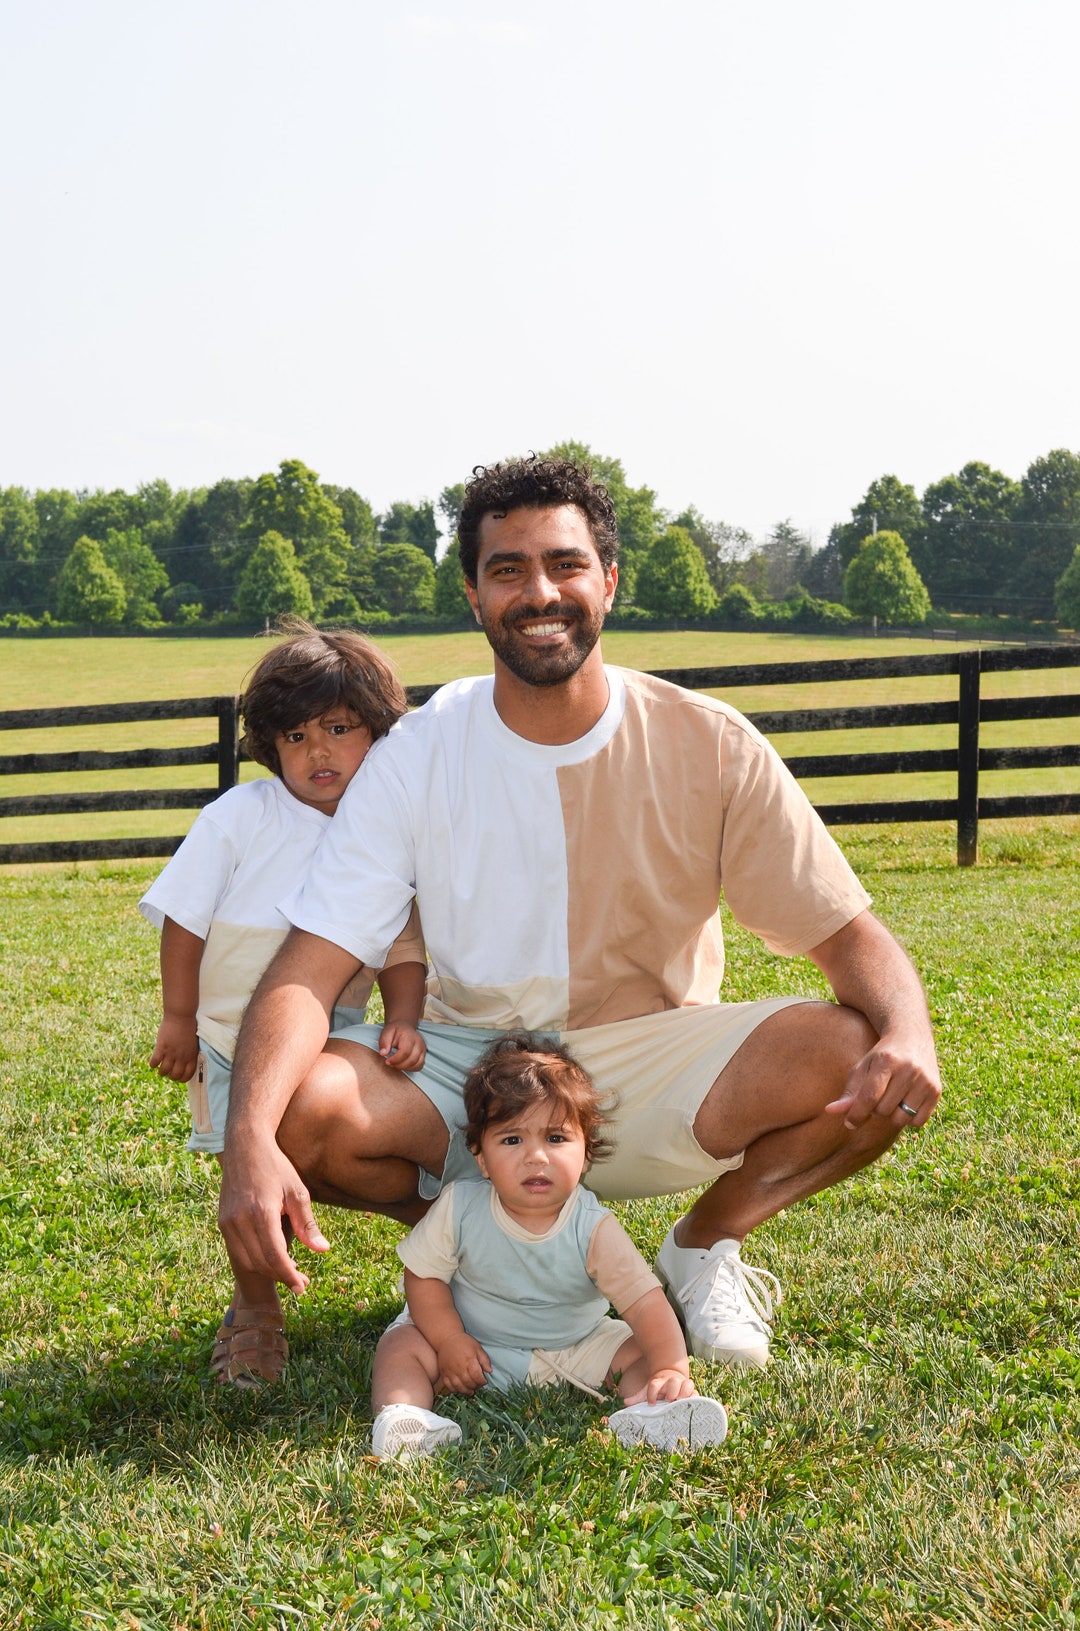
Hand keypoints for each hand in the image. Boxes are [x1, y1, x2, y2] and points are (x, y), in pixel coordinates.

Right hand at [149, 1018, 198, 1082]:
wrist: (181, 1015)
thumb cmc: (188, 1027)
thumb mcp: (193, 1042)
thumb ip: (189, 1053)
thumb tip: (185, 1063)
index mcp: (191, 1056)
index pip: (187, 1075)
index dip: (182, 1079)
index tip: (178, 1078)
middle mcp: (182, 1057)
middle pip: (175, 1075)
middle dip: (171, 1076)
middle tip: (168, 1073)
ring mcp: (171, 1052)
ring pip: (164, 1071)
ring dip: (161, 1072)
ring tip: (160, 1069)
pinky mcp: (162, 1047)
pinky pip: (155, 1061)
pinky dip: (153, 1064)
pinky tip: (153, 1063)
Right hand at [217, 1138, 329, 1295]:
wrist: (245, 1147)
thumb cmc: (276, 1167)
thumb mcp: (298, 1192)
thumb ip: (307, 1224)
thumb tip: (323, 1250)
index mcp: (261, 1212)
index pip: (274, 1256)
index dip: (288, 1275)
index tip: (302, 1287)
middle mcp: (239, 1220)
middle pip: (260, 1262)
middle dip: (281, 1276)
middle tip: (301, 1282)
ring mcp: (227, 1222)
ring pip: (247, 1260)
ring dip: (268, 1271)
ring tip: (289, 1271)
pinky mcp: (222, 1222)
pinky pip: (238, 1251)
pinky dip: (255, 1259)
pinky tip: (272, 1258)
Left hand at [379, 1022, 426, 1071]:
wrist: (404, 1027)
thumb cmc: (395, 1031)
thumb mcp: (386, 1032)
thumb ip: (384, 1042)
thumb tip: (383, 1053)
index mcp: (410, 1036)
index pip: (405, 1052)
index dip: (395, 1060)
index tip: (387, 1061)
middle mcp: (419, 1043)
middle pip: (412, 1060)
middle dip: (399, 1065)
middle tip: (390, 1063)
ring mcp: (423, 1049)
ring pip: (417, 1064)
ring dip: (405, 1067)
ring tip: (396, 1063)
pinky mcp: (424, 1054)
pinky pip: (419, 1066)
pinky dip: (411, 1068)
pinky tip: (403, 1064)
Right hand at [435, 1333, 491, 1394]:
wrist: (447, 1338)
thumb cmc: (464, 1342)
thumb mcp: (477, 1348)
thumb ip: (484, 1360)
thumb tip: (490, 1371)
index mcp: (469, 1360)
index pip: (477, 1376)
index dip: (482, 1381)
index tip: (484, 1381)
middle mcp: (459, 1367)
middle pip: (469, 1383)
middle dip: (475, 1386)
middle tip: (478, 1385)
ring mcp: (450, 1371)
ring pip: (459, 1387)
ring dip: (466, 1391)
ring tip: (470, 1390)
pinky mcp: (443, 1373)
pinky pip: (449, 1386)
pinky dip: (454, 1390)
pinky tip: (460, 1388)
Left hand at [623, 1368, 695, 1406]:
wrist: (671, 1376)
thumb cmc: (659, 1388)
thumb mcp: (647, 1391)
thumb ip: (637, 1397)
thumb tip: (625, 1402)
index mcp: (659, 1381)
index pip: (654, 1385)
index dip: (652, 1393)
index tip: (651, 1403)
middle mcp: (671, 1381)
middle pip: (673, 1382)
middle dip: (672, 1390)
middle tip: (669, 1399)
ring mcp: (682, 1385)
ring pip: (687, 1384)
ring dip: (685, 1392)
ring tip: (681, 1401)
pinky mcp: (691, 1391)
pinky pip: (696, 1392)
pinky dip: (695, 1398)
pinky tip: (691, 1404)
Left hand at [825, 1026, 941, 1131]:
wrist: (912, 1037)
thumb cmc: (881, 1057)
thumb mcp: (863, 1068)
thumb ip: (849, 1091)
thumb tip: (830, 1111)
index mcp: (886, 1061)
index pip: (869, 1097)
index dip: (857, 1114)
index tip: (850, 1122)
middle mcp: (909, 1069)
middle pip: (883, 1110)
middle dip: (875, 1109)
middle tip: (878, 1095)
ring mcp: (925, 1080)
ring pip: (900, 1119)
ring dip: (891, 1115)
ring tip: (891, 1098)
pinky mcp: (936, 1091)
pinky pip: (918, 1121)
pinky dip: (908, 1118)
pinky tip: (906, 1101)